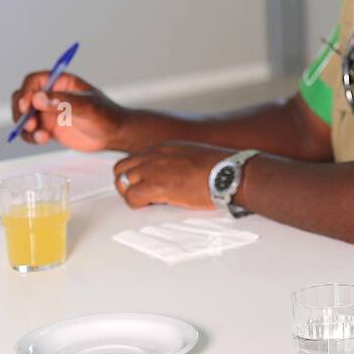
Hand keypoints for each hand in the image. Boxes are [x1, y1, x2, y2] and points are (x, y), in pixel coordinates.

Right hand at [10, 71, 126, 150]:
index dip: (27, 91)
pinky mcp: (48, 128)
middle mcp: (51, 96)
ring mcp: (48, 112)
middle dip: (22, 111)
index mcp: (61, 83)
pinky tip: (43, 140)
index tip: (27, 105)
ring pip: (24, 116)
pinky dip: (31, 137)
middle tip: (30, 124)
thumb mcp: (87, 106)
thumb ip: (63, 102)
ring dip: (25, 127)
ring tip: (41, 136)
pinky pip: (31, 131)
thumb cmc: (106, 115)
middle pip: (23, 98)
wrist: (115, 135)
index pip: (34, 81)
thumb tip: (37, 99)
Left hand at [113, 141, 227, 209]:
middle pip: (121, 168)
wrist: (231, 173)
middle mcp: (155, 155)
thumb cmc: (221, 168)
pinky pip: (131, 198)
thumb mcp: (194, 156)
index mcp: (165, 147)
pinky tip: (154, 206)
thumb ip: (177, 163)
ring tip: (150, 202)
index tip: (147, 184)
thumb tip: (173, 176)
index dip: (138, 174)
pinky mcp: (156, 186)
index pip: (135, 158)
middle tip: (142, 195)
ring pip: (122, 183)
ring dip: (133, 194)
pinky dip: (138, 205)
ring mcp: (153, 169)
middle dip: (127, 183)